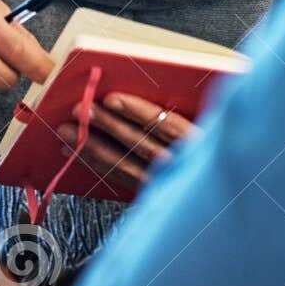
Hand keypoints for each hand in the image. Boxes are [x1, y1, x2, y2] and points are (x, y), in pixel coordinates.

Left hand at [58, 93, 199, 197]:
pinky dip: (96, 164)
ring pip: (124, 163)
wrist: (216, 196)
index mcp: (200, 144)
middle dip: (106, 125)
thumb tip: (161, 89)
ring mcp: (166, 185)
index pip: (166, 124)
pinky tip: (78, 153)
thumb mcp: (212, 129)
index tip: (112, 98)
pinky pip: (120, 178)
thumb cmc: (212, 153)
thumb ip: (186, 114)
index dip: (137, 111)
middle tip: (79, 110)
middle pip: (139, 143)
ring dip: (92, 146)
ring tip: (68, 132)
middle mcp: (182, 166)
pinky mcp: (153, 196)